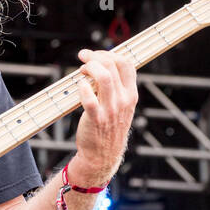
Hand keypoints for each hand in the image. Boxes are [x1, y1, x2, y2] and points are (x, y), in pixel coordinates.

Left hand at [73, 47, 137, 182]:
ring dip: (90, 67)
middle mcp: (123, 101)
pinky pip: (88, 97)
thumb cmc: (108, 129)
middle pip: (112, 65)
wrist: (102, 156)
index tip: (97, 54)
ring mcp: (110, 110)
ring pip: (104, 77)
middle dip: (95, 56)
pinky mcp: (95, 118)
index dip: (110, 53)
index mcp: (131, 96)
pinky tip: (79, 86)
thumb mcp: (121, 108)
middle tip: (84, 57)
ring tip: (81, 69)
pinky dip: (82, 87)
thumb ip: (117, 89)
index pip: (127, 64)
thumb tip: (103, 66)